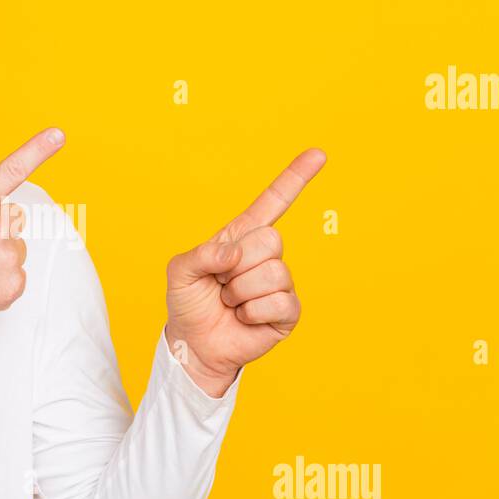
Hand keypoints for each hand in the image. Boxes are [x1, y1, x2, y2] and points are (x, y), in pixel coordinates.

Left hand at [164, 148, 326, 396]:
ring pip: (274, 272)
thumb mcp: (180, 272)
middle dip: (237, 265)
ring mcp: (279, 283)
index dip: (295, 178)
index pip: (273, 202)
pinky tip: (243, 317)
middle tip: (221, 283)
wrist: (194, 344)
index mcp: (241, 237)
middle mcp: (265, 256)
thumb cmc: (189, 304)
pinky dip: (252, 312)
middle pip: (270, 239)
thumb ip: (200, 255)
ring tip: (230, 302)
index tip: (319, 154)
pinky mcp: (287, 311)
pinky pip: (279, 302)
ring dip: (241, 292)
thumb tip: (235, 254)